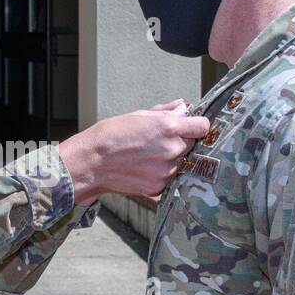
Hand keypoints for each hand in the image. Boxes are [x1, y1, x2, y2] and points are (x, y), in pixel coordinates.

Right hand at [57, 106, 209, 202]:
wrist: (92, 162)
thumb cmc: (111, 135)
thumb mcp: (139, 115)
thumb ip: (166, 112)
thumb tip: (183, 107)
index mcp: (169, 127)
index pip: (203, 126)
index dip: (196, 125)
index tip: (190, 126)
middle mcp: (172, 149)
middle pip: (194, 144)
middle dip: (182, 141)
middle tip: (160, 141)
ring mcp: (167, 170)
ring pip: (183, 162)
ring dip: (173, 158)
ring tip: (149, 155)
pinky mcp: (159, 187)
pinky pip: (170, 178)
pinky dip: (162, 173)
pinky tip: (144, 167)